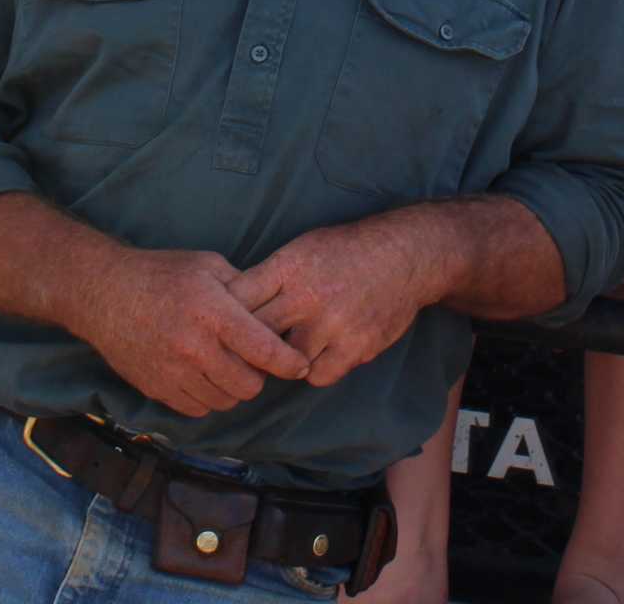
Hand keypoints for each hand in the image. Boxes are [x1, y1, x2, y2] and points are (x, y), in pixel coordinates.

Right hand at [71, 248, 310, 416]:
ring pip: (224, 401)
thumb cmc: (160, 274)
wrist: (104, 294)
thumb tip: (271, 309)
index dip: (289, 363)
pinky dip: (208, 397)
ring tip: (226, 366)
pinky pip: (197, 409)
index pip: (264, 351)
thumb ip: (243, 288)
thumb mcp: (207, 265)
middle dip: (258, 376)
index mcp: (213, 313)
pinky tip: (204, 376)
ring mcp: (174, 372)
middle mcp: (195, 348)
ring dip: (232, 388)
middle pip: (248, 386)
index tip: (299, 365)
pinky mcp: (157, 389)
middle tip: (253, 361)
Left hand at [226, 216, 440, 387]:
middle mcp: (308, 296)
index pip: (238, 297)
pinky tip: (315, 358)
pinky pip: (318, 376)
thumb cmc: (345, 250)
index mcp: (289, 266)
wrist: (405, 255)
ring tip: (281, 356)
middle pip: (256, 334)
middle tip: (241, 353)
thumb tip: (231, 303)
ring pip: (285, 361)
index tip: (218, 327)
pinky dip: (313, 371)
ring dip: (281, 362)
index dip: (222, 316)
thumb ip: (270, 275)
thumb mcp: (302, 247)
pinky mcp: (356, 346)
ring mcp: (333, 324)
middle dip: (244, 346)